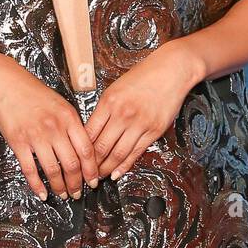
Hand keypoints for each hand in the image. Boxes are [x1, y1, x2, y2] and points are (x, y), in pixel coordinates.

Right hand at [0, 56, 101, 200]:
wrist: (6, 83)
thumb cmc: (34, 92)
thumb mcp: (61, 104)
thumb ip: (72, 124)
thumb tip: (83, 148)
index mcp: (69, 118)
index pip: (87, 150)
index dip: (92, 170)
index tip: (94, 181)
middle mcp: (55, 128)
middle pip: (72, 164)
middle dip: (78, 183)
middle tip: (78, 193)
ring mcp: (36, 136)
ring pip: (53, 170)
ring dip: (60, 187)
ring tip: (64, 194)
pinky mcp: (18, 142)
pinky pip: (30, 170)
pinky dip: (37, 186)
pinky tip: (42, 193)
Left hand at [84, 40, 201, 181]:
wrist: (171, 70)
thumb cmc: (143, 76)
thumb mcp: (116, 88)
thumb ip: (104, 109)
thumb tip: (92, 130)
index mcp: (109, 101)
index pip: (89, 132)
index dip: (80, 150)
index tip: (76, 158)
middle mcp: (122, 113)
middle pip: (101, 146)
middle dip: (91, 165)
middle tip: (85, 174)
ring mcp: (139, 123)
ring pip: (117, 154)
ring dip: (106, 168)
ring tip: (99, 177)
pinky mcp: (154, 130)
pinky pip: (136, 152)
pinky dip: (124, 166)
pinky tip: (117, 172)